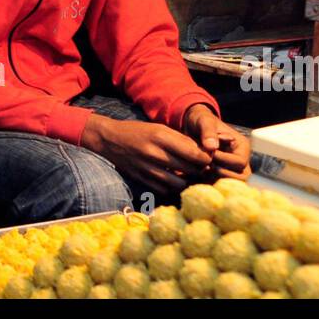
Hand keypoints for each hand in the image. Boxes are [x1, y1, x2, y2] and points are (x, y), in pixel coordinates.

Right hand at [81, 115, 212, 192]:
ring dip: (186, 180)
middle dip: (199, 170)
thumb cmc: (138, 131)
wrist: (110, 139)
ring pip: (179, 183)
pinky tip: (172, 179)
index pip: (194, 154)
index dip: (205, 159)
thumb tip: (202, 152)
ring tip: (187, 175)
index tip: (208, 158)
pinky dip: (171, 186)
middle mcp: (155, 154)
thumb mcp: (159, 128)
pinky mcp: (142, 180)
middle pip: (189, 169)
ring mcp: (148, 169)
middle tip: (201, 167)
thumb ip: (180, 140)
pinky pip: (165, 189)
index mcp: (161, 137)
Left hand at [183, 104, 250, 180]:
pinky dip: (206, 184)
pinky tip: (194, 177)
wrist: (192, 127)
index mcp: (242, 147)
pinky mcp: (220, 178)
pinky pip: (217, 187)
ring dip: (214, 180)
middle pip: (240, 178)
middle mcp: (240, 161)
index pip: (239, 162)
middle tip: (206, 166)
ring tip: (200, 170)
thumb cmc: (201, 121)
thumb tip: (212, 146)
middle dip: (221, 174)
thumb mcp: (204, 121)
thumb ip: (208, 131)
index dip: (224, 161)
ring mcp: (231, 171)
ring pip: (229, 185)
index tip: (209, 154)